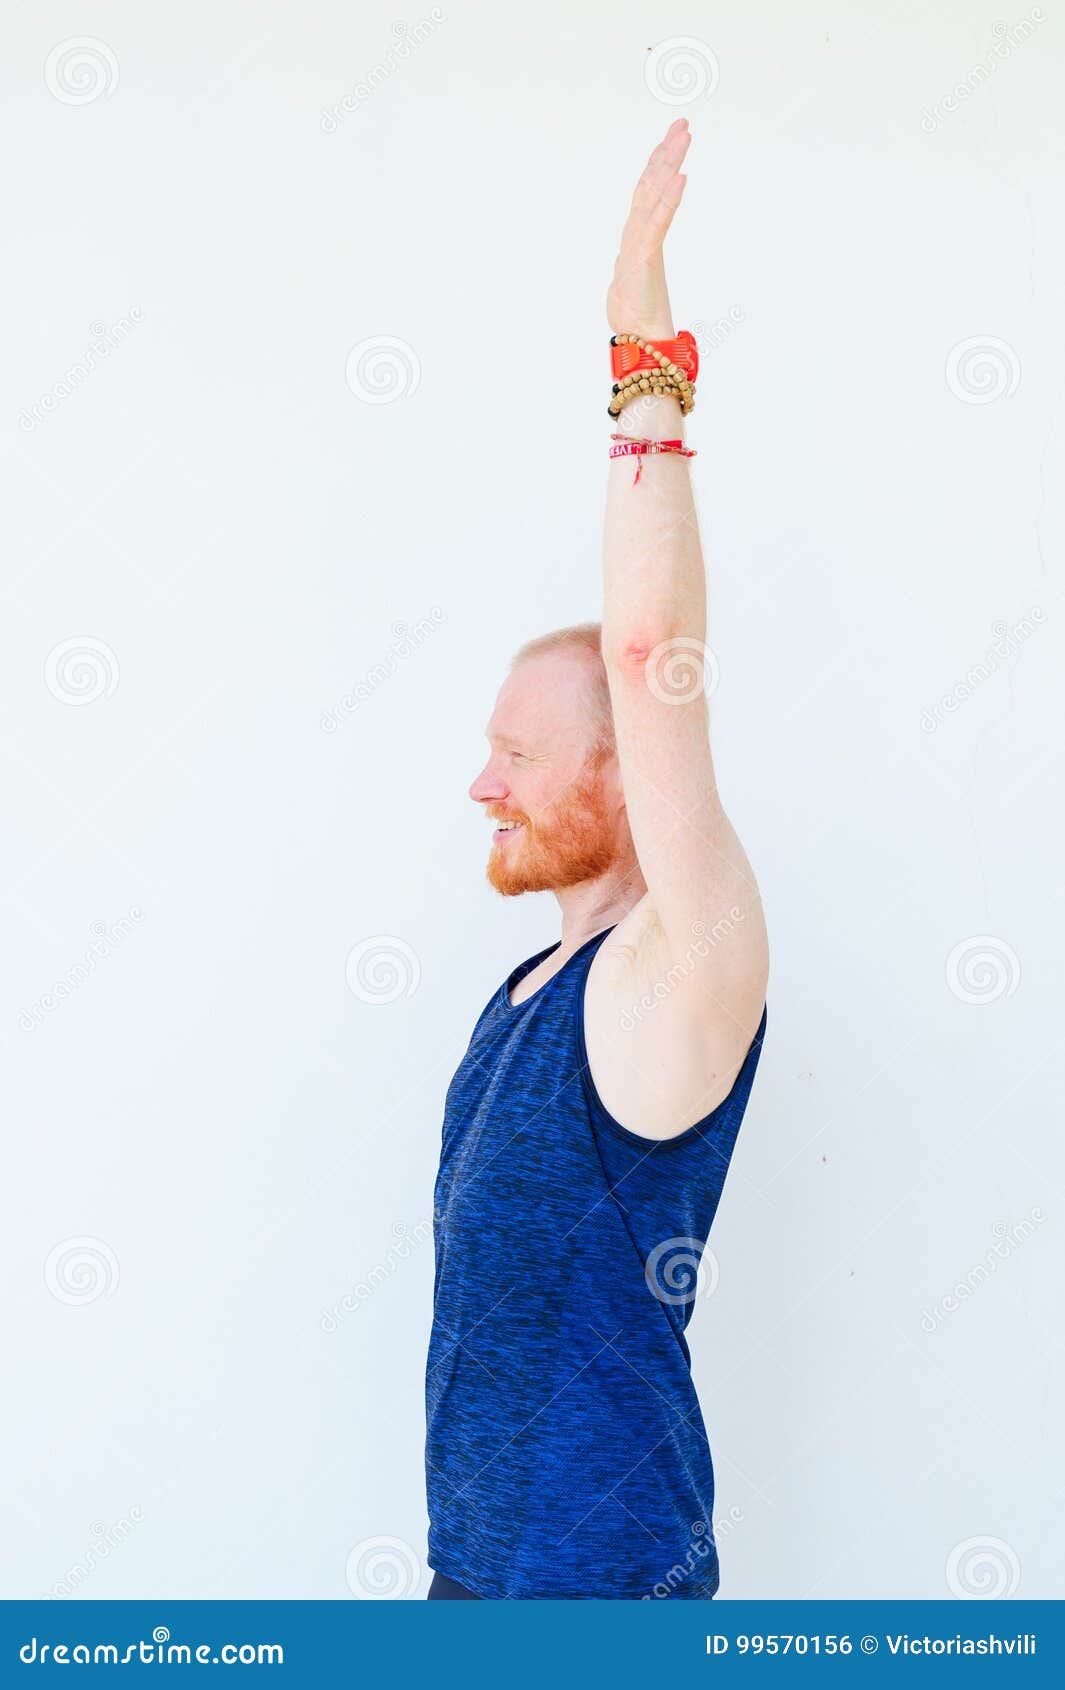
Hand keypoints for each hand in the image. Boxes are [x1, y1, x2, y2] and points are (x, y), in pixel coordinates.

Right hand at [607, 118, 690, 341]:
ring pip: (652, 195)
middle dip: (666, 152)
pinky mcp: (643, 258)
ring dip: (667, 164)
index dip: (661, 161)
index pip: (651, 189)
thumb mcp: (645, 277)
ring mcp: (639, 243)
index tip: (675, 135)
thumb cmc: (641, 313)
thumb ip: (644, 258)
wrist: (639, 338)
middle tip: (682, 123)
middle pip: (652, 184)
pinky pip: (658, 223)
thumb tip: (642, 252)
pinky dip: (669, 200)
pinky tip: (681, 179)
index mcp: (641, 234)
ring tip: (681, 137)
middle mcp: (638, 232)